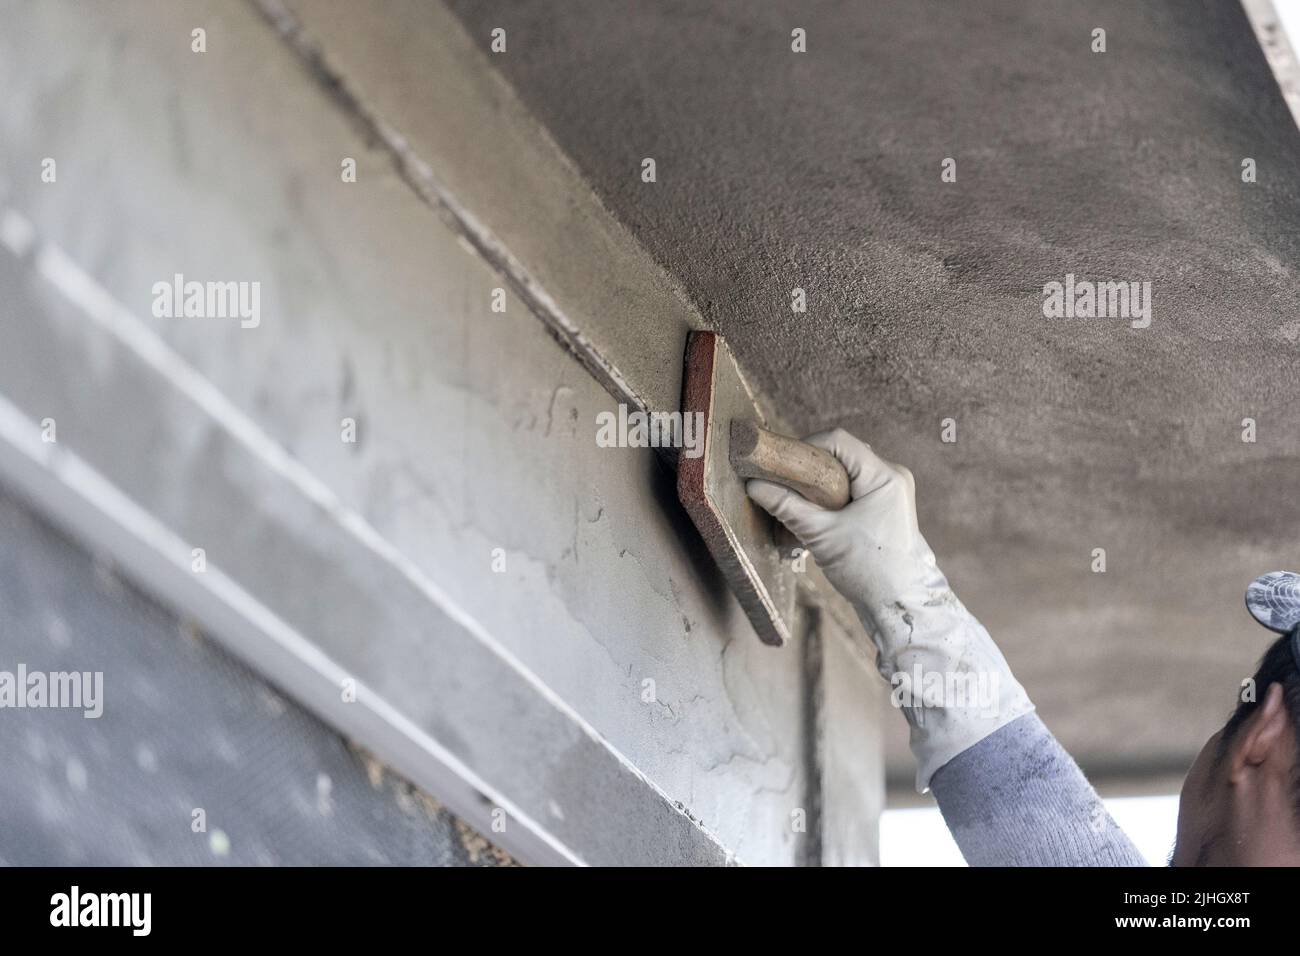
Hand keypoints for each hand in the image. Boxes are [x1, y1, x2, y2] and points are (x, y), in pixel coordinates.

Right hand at [744, 428, 944, 642]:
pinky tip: (815, 513)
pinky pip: (854, 489)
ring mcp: (891, 492)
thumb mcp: (821, 535)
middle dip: (810, 468)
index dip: (806, 447)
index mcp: (884, 477)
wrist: (900, 605)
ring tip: (797, 501)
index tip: (782, 464)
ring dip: (819, 484)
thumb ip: (787, 506)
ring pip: (846, 473)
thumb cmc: (868, 570)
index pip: (839, 442)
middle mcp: (892, 477)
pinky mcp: (885, 507)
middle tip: (785, 483)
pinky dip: (832, 496)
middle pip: (842, 455)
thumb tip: (755, 486)